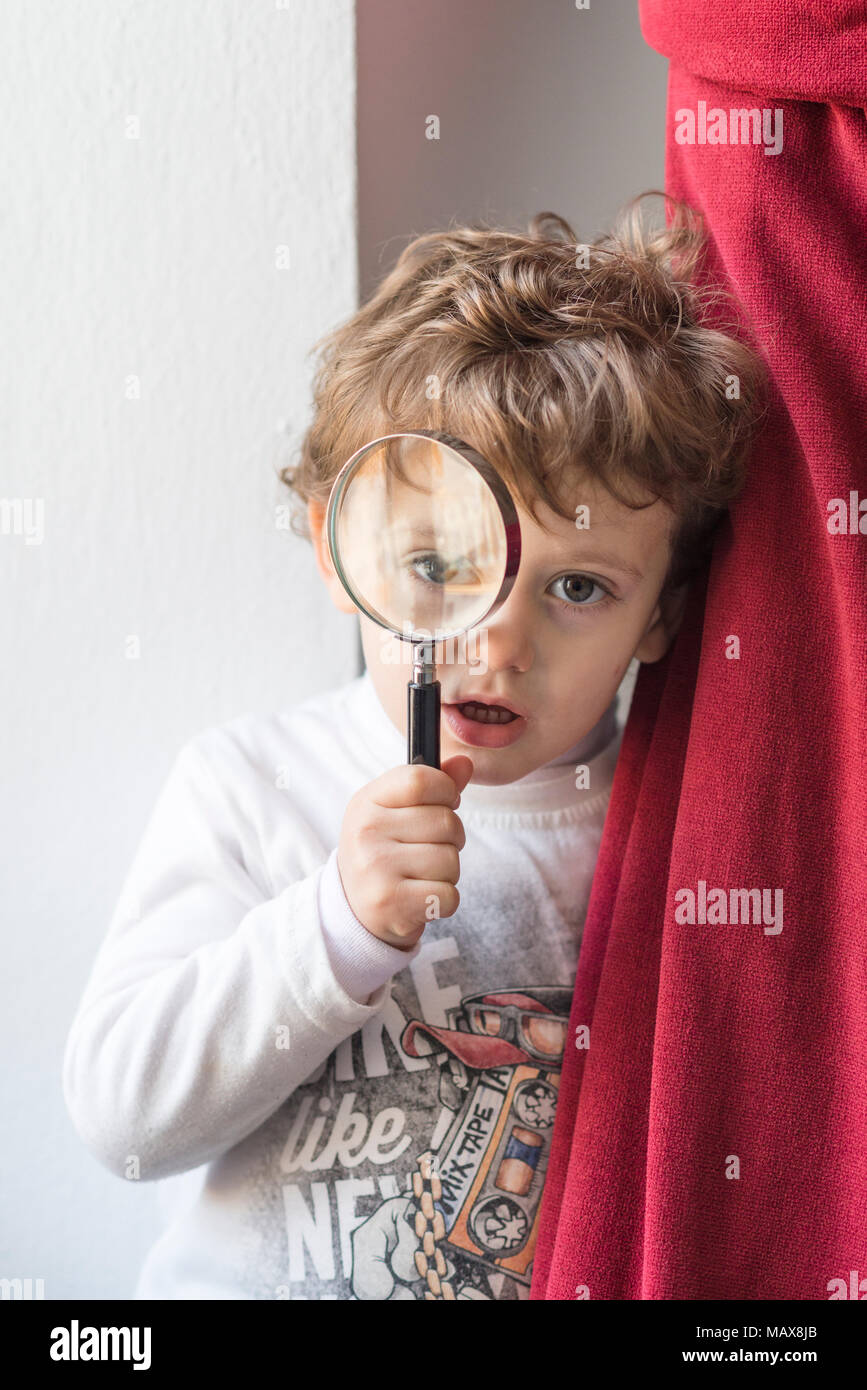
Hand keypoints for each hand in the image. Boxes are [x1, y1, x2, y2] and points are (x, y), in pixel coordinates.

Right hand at [336, 755, 472, 949]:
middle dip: (450, 839)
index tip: (444, 803)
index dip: (445, 790)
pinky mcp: (390, 902)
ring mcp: (376, 867)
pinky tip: (422, 899)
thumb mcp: (397, 812)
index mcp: (367, 801)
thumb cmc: (385, 851)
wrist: (355, 908)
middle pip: (446, 821)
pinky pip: (448, 895)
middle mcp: (366, 831)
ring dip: (447, 872)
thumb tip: (465, 763)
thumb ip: (433, 786)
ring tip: (420, 876)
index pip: (421, 779)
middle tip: (426, 851)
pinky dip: (444, 901)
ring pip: (450, 859)